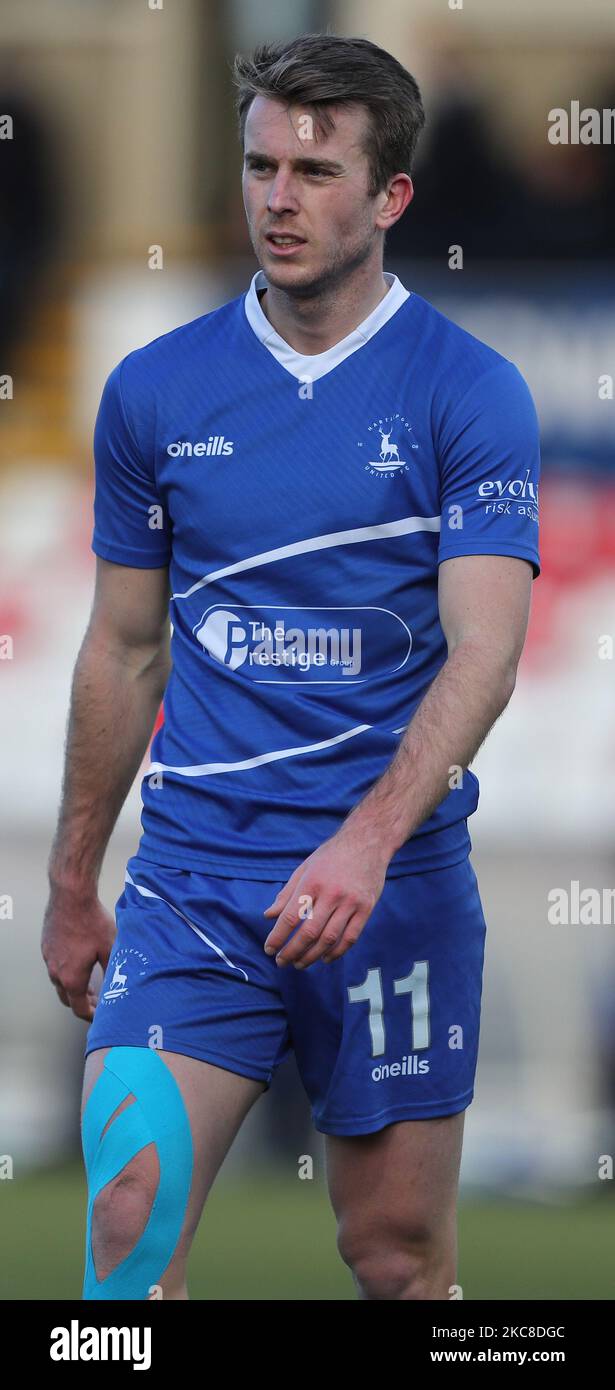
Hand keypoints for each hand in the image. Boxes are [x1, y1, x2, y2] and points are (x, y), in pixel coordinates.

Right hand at [41, 885, 115, 1021]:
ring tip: (90, 982)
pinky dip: (67, 972)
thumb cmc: (91, 920)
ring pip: (60, 983)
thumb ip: (112, 972)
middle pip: (67, 998)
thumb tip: (119, 986)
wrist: (71, 896)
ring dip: (74, 987)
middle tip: (97, 1001)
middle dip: (83, 1003)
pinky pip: (56, 967)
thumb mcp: (110, 948)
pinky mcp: (47, 947)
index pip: (79, 1009)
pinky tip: (80, 962)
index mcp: (71, 978)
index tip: (99, 1017)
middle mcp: (56, 972)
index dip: (91, 1016)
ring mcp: (49, 959)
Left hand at [262, 827, 389, 968]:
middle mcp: (331, 894)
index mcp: (312, 882)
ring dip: (312, 956)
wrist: (368, 841)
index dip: (278, 937)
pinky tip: (325, 958)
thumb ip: (287, 893)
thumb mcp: (305, 868)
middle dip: (292, 951)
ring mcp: (351, 902)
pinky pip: (350, 937)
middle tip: (282, 962)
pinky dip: (336, 952)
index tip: (269, 949)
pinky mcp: (366, 908)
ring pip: (329, 938)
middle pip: (309, 932)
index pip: (291, 917)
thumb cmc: (332, 855)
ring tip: (300, 964)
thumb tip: (269, 916)